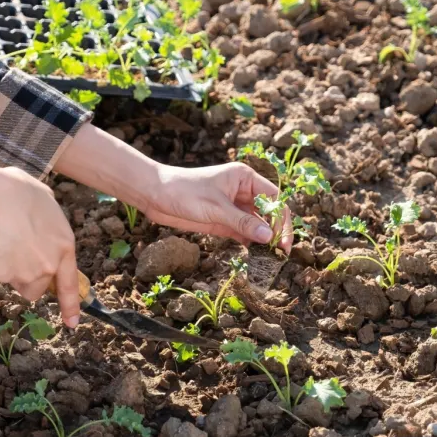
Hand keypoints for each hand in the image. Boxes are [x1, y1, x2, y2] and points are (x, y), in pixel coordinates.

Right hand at [0, 167, 81, 327]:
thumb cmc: (13, 190)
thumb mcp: (40, 196)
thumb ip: (44, 216)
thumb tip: (36, 217)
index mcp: (63, 244)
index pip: (69, 281)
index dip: (70, 304)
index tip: (71, 323)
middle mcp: (48, 264)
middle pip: (35, 286)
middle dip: (19, 275)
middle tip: (4, 250)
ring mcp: (25, 273)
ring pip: (10, 281)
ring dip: (0, 268)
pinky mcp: (1, 277)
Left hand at [143, 163, 292, 253]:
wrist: (155, 196)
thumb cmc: (184, 191)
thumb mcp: (216, 208)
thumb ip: (242, 222)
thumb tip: (268, 236)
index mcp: (245, 178)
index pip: (273, 198)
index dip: (281, 218)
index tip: (281, 239)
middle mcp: (243, 191)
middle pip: (269, 212)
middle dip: (275, 231)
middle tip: (280, 252)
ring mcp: (234, 207)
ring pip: (257, 225)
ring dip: (264, 240)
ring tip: (271, 258)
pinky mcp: (224, 221)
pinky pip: (244, 233)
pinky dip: (251, 243)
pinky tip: (257, 256)